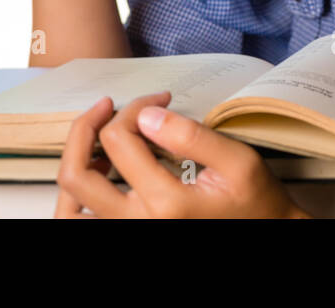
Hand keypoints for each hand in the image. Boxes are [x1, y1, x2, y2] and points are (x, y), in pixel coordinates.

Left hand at [54, 92, 312, 218]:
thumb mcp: (237, 161)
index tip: (157, 101)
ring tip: (96, 138)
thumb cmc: (253, 202)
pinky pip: (81, 220)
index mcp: (166, 204)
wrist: (264, 233)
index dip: (134, 108)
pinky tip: (100, 171)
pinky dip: (77, 195)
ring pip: (70, 205)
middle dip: (86, 129)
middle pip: (79, 174)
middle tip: (107, 106)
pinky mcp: (130, 233)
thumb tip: (147, 115)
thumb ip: (191, 136)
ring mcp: (130, 232)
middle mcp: (138, 224)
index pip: (119, 141)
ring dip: (76, 163)